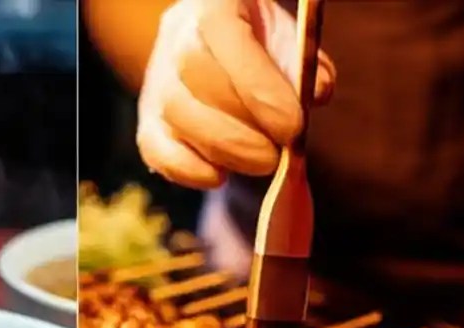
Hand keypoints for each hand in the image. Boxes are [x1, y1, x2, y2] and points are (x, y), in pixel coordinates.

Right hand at [137, 0, 335, 188]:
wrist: (218, 45)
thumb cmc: (260, 41)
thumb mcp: (289, 37)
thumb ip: (304, 64)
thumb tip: (316, 94)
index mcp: (212, 3)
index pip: (225, 38)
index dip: (258, 87)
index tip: (292, 128)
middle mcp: (175, 36)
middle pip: (195, 79)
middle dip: (241, 127)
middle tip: (277, 155)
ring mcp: (155, 78)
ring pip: (175, 114)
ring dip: (222, 149)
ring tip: (260, 161)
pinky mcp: (147, 118)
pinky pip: (154, 148)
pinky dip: (187, 170)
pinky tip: (219, 175)